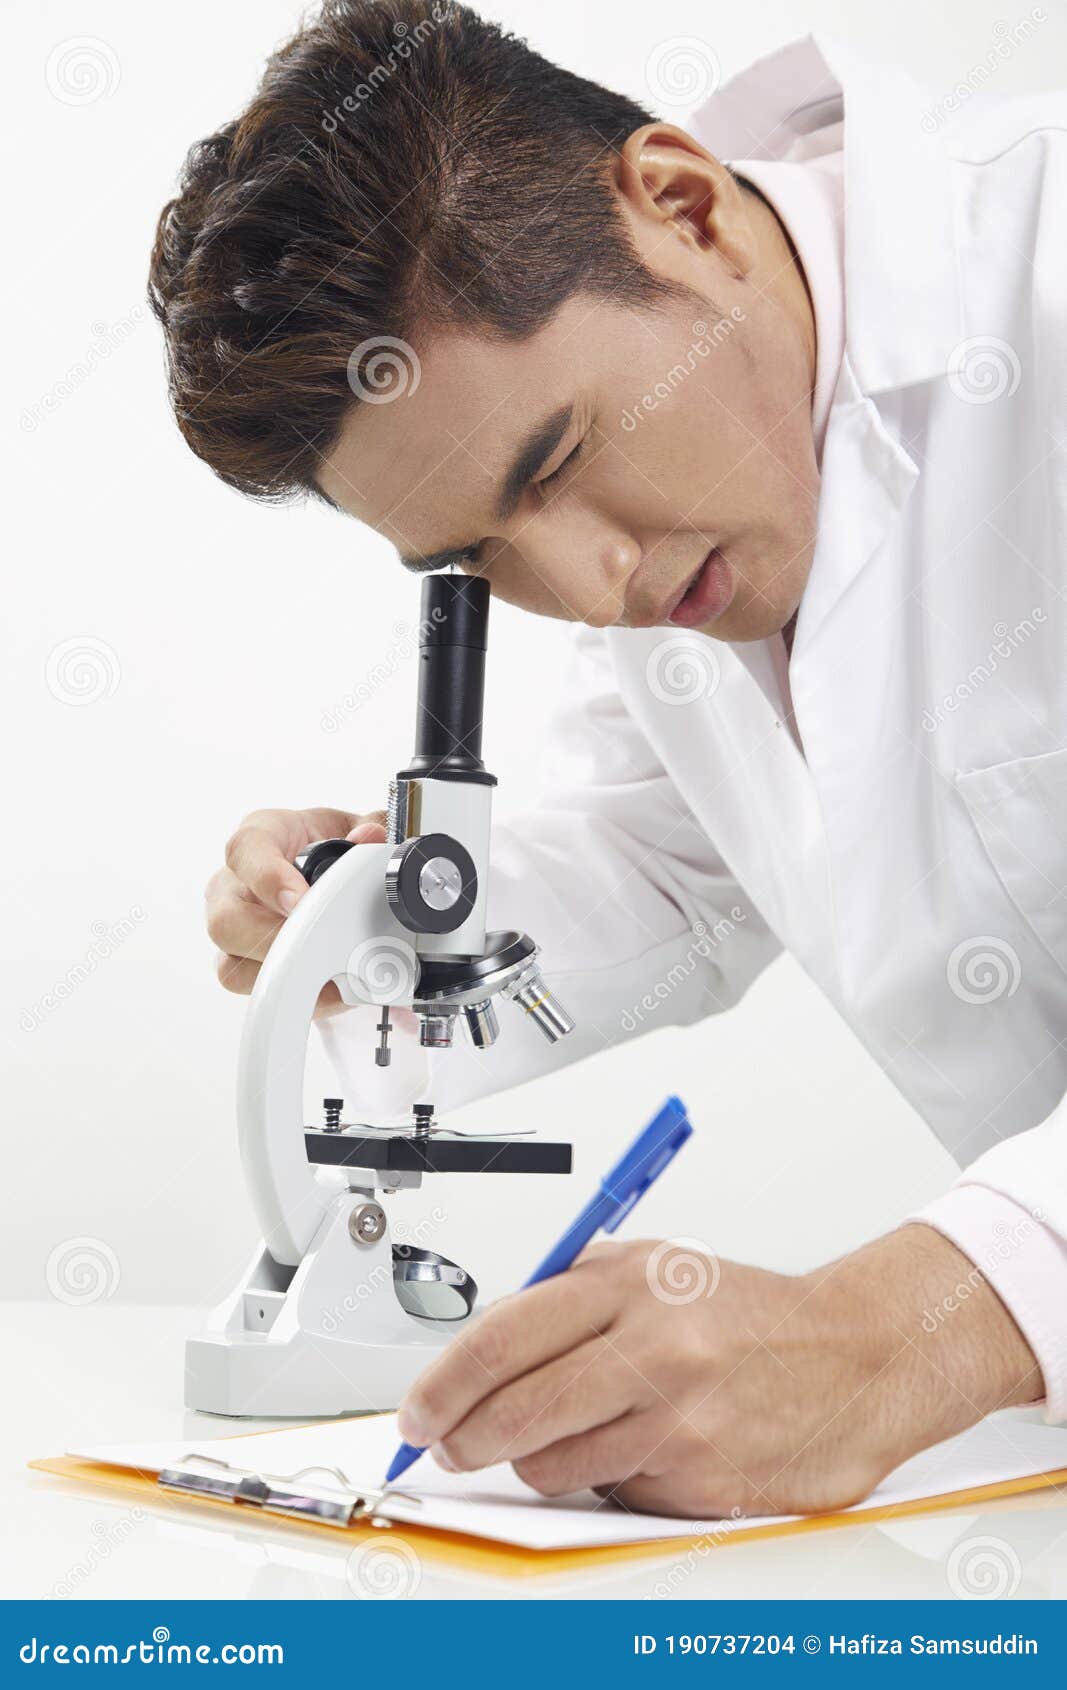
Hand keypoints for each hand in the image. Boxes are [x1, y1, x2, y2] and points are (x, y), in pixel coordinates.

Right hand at [205, 805, 386, 1017]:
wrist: (325, 870)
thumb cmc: (326, 847)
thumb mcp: (350, 827)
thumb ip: (367, 828)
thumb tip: (370, 836)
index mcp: (257, 838)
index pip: (245, 852)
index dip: (268, 879)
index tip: (299, 901)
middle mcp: (232, 885)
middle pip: (226, 920)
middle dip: (274, 941)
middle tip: (316, 947)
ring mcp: (233, 929)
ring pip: (230, 965)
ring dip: (282, 975)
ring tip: (329, 976)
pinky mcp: (243, 964)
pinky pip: (255, 990)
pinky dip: (294, 996)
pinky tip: (330, 991)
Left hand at [396, 1226, 1042, 1517]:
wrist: (859, 1358)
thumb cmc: (751, 1315)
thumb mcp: (658, 1266)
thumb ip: (569, 1292)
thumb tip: (482, 1344)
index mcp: (630, 1283)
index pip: (502, 1338)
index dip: (443, 1384)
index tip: (419, 1409)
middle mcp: (653, 1347)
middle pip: (515, 1411)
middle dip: (464, 1437)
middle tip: (449, 1443)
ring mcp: (679, 1419)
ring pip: (552, 1463)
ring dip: (535, 1459)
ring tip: (569, 1432)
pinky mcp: (701, 1479)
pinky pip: (610, 1493)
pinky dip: (603, 1478)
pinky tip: (637, 1446)